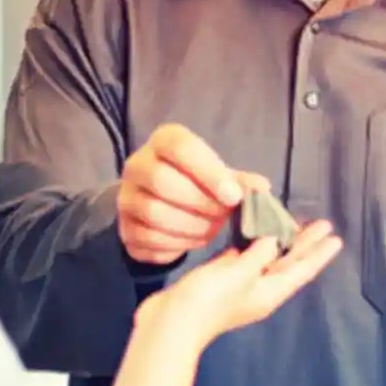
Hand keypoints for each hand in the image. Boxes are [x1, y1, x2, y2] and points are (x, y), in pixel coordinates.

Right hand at [118, 124, 268, 264]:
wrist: (161, 204)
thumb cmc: (196, 182)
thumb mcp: (218, 176)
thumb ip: (238, 181)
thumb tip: (261, 188)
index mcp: (164, 141)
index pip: (181, 148)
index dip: (209, 173)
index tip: (234, 197)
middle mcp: (137, 164)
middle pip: (162, 181)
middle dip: (200, 203)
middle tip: (222, 216)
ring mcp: (126, 197)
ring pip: (154, 213)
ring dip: (190, 226)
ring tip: (211, 230)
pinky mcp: (125, 227)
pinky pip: (147, 238)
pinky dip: (176, 244)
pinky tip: (193, 240)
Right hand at [139, 220, 342, 345]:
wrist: (171, 323)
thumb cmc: (208, 300)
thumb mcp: (239, 273)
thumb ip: (259, 253)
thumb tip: (272, 240)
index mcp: (269, 292)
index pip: (301, 270)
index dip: (319, 254)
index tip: (335, 237)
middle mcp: (260, 290)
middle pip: (289, 265)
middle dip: (305, 245)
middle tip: (322, 225)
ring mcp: (240, 287)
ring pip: (269, 261)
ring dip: (282, 244)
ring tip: (292, 225)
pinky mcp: (222, 282)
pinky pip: (247, 259)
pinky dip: (255, 245)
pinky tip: (253, 234)